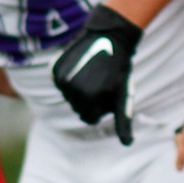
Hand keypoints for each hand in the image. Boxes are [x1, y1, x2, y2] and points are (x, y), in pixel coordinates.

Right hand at [51, 6, 143, 144]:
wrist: (108, 38)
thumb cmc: (119, 70)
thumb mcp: (123, 96)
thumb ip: (123, 122)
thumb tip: (127, 144)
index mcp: (91, 100)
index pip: (88, 118)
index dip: (100, 108)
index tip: (107, 93)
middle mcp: (74, 92)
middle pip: (77, 108)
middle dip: (88, 99)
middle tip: (100, 81)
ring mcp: (63, 81)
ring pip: (68, 97)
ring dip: (78, 89)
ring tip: (91, 73)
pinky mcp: (55, 71)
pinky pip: (61, 84)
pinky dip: (68, 79)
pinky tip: (80, 67)